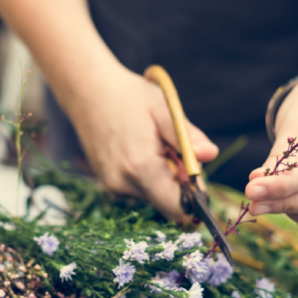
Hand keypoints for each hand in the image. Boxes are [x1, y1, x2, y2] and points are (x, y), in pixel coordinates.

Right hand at [66, 65, 218, 220]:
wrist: (86, 89)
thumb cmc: (129, 96)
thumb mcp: (165, 110)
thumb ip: (188, 137)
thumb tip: (211, 155)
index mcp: (141, 168)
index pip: (177, 208)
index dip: (194, 196)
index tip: (194, 172)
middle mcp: (123, 184)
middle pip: (167, 201)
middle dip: (177, 180)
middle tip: (169, 146)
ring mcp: (112, 185)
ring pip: (153, 194)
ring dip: (161, 174)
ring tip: (150, 142)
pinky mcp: (107, 182)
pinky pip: (138, 187)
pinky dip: (146, 173)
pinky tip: (137, 146)